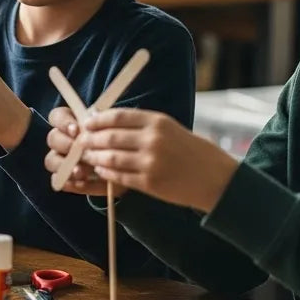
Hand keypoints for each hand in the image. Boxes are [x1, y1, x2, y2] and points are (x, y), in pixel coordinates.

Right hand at [44, 106, 122, 196]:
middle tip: (80, 152)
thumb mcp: (113, 130)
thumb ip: (101, 124)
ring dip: (63, 165)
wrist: (126, 163)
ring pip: (50, 160)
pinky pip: (57, 180)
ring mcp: (61, 160)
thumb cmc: (117, 142)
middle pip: (52, 138)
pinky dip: (67, 181)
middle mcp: (62, 140)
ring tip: (80, 172)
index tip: (75, 130)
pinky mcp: (65, 178)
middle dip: (65, 144)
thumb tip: (92, 118)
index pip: (57, 116)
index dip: (63, 122)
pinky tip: (81, 182)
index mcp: (71, 124)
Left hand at [76, 108, 240, 211]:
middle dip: (90, 139)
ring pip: (110, 157)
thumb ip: (144, 125)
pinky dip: (106, 171)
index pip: (118, 116)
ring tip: (87, 156)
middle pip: (110, 136)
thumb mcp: (171, 129)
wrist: (218, 179)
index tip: (87, 122)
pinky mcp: (150, 183)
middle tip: (81, 140)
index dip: (98, 119)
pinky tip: (101, 169)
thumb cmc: (193, 152)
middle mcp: (153, 140)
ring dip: (94, 156)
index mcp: (158, 122)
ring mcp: (151, 162)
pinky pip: (119, 176)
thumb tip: (110, 121)